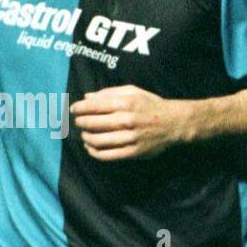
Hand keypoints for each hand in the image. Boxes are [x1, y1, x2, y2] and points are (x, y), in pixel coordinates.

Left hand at [70, 85, 192, 160]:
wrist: (173, 123)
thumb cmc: (150, 105)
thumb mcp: (133, 92)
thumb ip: (109, 93)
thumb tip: (86, 97)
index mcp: (126, 103)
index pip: (94, 106)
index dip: (79, 108)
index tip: (73, 109)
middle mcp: (126, 120)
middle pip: (93, 123)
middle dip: (81, 123)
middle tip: (78, 122)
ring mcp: (130, 138)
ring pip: (97, 141)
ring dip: (86, 138)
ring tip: (84, 135)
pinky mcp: (133, 152)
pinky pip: (107, 155)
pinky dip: (94, 153)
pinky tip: (90, 148)